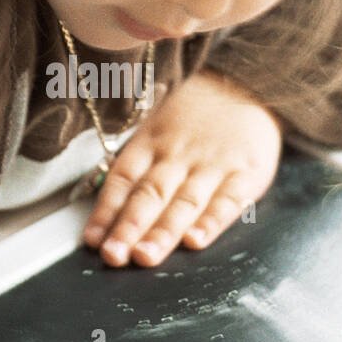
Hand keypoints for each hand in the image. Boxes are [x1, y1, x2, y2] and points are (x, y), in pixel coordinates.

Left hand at [82, 69, 282, 267]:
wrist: (248, 84)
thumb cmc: (194, 116)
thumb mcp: (157, 128)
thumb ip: (137, 166)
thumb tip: (107, 211)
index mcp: (151, 143)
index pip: (123, 180)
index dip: (106, 212)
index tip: (93, 241)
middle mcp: (178, 156)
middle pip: (150, 195)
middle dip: (129, 228)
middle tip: (114, 256)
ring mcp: (213, 165)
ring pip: (184, 202)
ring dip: (163, 232)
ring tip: (145, 256)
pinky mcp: (247, 173)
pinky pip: (228, 201)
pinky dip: (211, 222)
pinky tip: (195, 241)